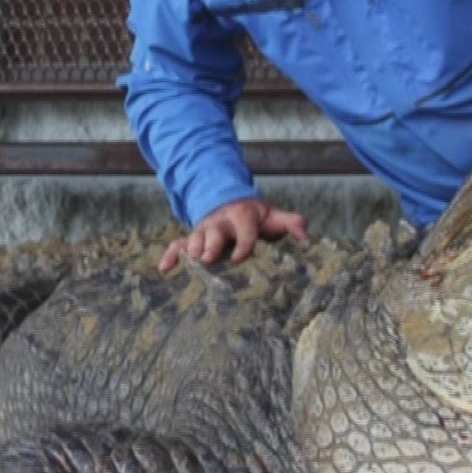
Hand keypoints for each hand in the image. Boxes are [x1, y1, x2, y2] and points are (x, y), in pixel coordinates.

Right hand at [159, 198, 308, 272]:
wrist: (231, 203)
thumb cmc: (256, 217)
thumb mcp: (273, 217)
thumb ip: (291, 223)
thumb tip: (305, 235)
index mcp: (242, 216)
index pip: (244, 229)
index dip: (243, 243)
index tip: (241, 257)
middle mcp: (221, 222)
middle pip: (214, 232)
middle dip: (211, 244)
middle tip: (207, 258)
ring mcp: (204, 230)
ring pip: (194, 237)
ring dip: (191, 248)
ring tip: (190, 261)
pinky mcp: (193, 238)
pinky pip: (178, 244)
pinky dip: (171, 255)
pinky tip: (165, 268)